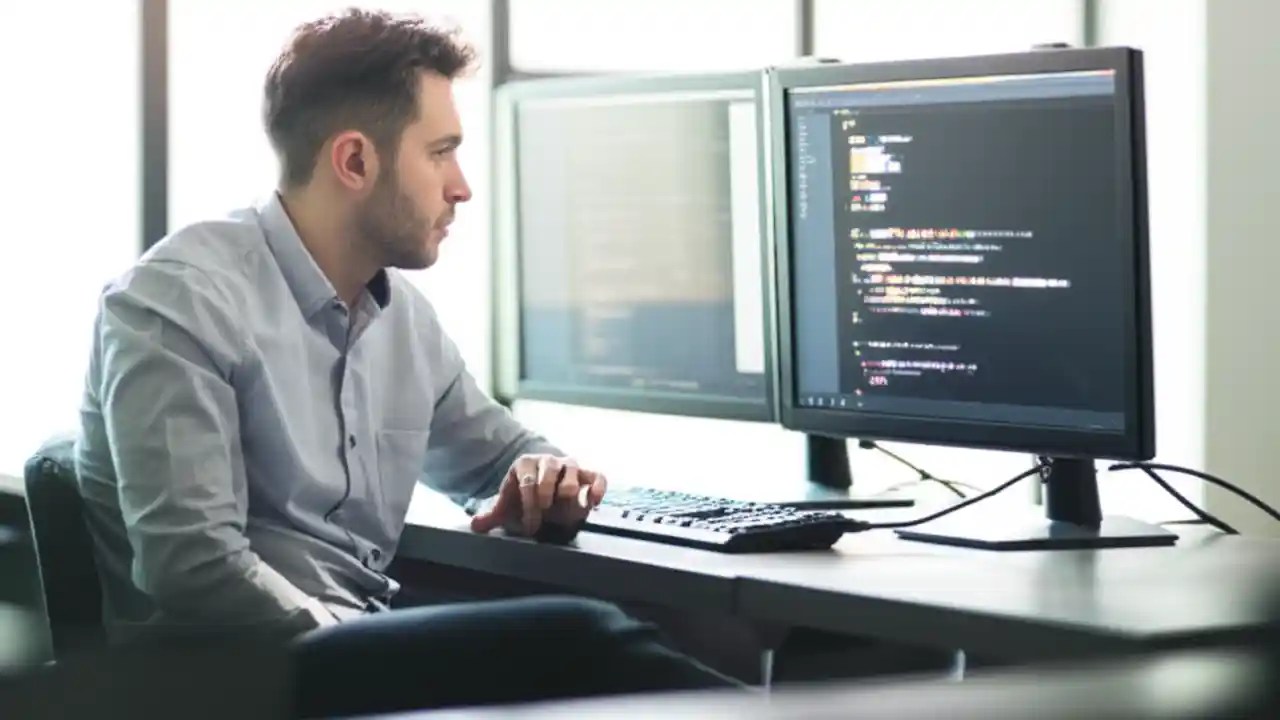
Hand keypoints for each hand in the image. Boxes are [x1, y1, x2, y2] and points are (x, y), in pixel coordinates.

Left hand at [469, 454, 607, 539]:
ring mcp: (569, 465)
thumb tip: (476, 525)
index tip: (530, 527)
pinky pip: (597, 476)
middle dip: (546, 498)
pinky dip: (598, 487)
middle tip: (544, 515)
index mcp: (525, 464)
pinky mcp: (587, 474)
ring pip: (572, 470)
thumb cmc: (523, 499)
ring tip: (564, 510)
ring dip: (568, 491)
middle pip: (549, 473)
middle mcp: (548, 460)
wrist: (542, 492)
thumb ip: (492, 515)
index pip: (528, 482)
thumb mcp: (507, 507)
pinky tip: (593, 502)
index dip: (529, 506)